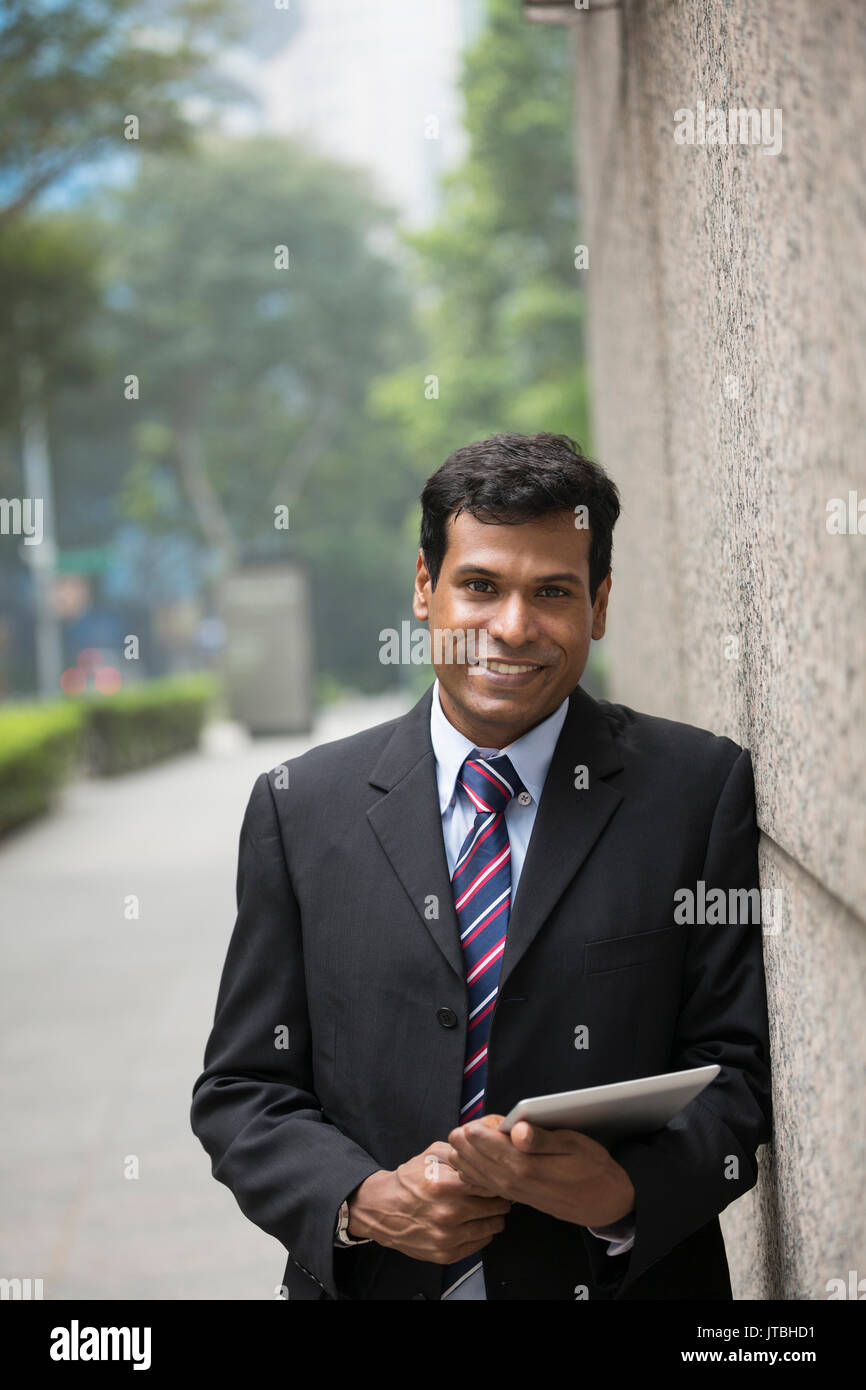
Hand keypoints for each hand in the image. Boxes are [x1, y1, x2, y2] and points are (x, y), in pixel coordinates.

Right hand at [346, 1141, 511, 1263]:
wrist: (382, 1210)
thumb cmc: (409, 1180)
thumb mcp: (432, 1154)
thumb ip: (461, 1152)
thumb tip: (487, 1155)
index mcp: (445, 1186)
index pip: (490, 1185)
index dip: (498, 1180)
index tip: (498, 1178)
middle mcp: (448, 1214)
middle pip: (496, 1207)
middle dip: (499, 1198)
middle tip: (494, 1193)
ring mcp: (447, 1238)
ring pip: (493, 1227)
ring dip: (494, 1216)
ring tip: (485, 1207)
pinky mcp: (446, 1254)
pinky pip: (481, 1244)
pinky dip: (483, 1232)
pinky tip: (474, 1221)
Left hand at [447, 1114, 635, 1228]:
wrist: (602, 1200)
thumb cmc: (590, 1167)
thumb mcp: (573, 1145)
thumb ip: (542, 1138)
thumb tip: (517, 1130)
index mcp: (528, 1167)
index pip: (494, 1148)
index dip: (480, 1135)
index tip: (470, 1124)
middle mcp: (517, 1183)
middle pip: (483, 1162)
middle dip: (467, 1147)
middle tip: (457, 1132)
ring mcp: (516, 1193)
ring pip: (482, 1177)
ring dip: (466, 1161)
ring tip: (455, 1145)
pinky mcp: (518, 1197)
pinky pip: (488, 1188)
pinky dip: (473, 1177)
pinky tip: (465, 1168)